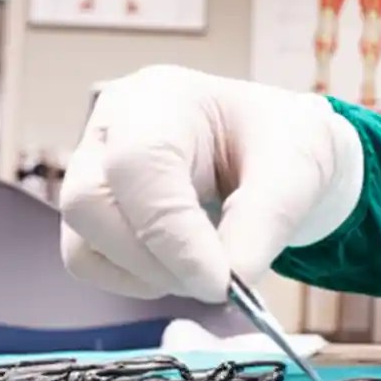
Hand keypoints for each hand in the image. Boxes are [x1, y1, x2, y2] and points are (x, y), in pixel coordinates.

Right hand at [59, 65, 363, 303]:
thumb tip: (230, 279)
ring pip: (83, 242)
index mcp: (161, 97)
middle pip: (90, 203)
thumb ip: (265, 222)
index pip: (138, 163)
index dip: (171, 232)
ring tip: (210, 269)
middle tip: (221, 283)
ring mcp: (92, 169)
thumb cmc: (284, 146)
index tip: (221, 281)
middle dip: (159, 259)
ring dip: (149, 275)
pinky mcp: (93, 211)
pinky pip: (90, 261)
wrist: (278, 152)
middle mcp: (110, 127)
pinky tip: (184, 267)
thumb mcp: (297, 172)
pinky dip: (138, 280)